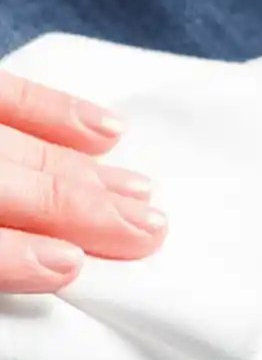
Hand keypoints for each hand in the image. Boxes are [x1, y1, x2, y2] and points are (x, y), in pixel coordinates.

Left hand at [0, 70, 164, 293]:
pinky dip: (58, 110)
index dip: (15, 256)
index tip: (71, 265)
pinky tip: (111, 131)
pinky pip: (9, 94)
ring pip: (20, 149)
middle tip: (150, 231)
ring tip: (143, 193)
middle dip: (80, 210)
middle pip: (9, 190)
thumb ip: (0, 258)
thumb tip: (60, 262)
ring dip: (86, 173)